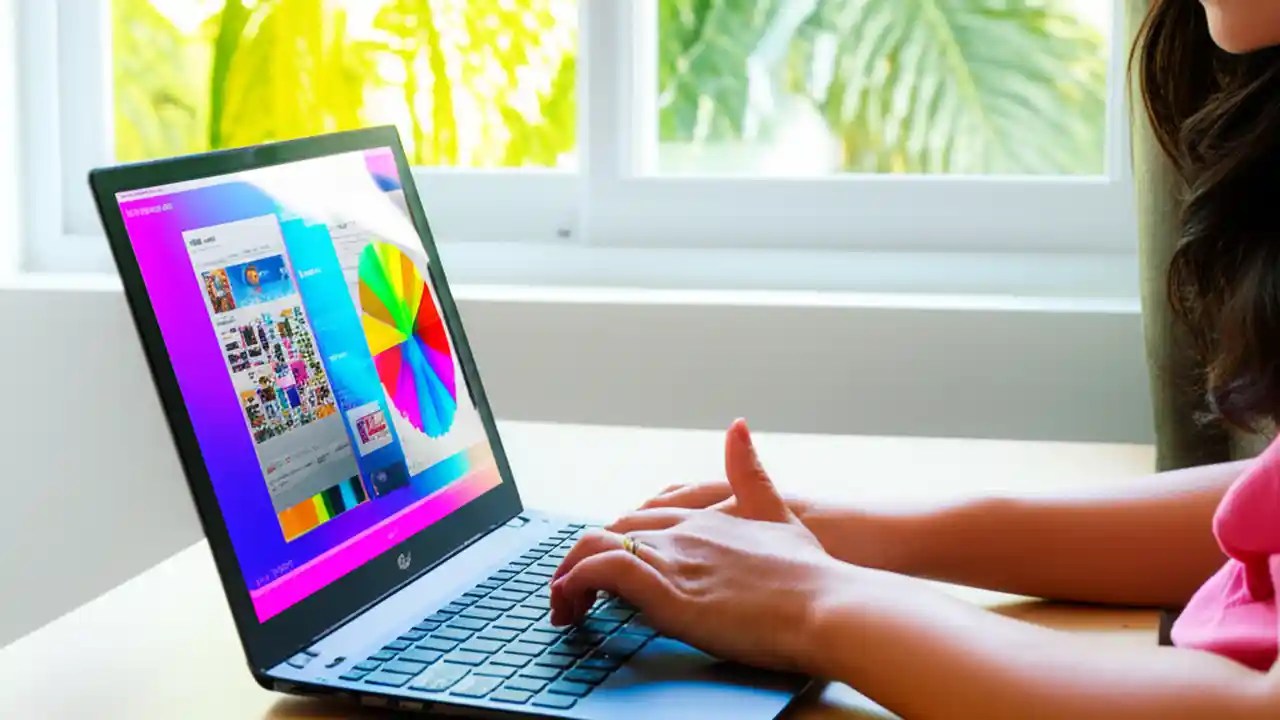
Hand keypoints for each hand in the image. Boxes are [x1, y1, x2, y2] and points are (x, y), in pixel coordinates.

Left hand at [549, 420, 853, 672]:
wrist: (829, 602)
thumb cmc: (814, 571)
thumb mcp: (781, 512)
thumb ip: (753, 474)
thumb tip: (737, 425)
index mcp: (709, 514)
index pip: (650, 515)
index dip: (627, 535)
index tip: (613, 554)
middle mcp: (684, 529)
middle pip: (620, 528)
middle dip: (595, 551)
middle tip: (579, 581)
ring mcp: (673, 557)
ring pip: (600, 545)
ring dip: (573, 570)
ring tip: (563, 600)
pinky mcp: (666, 590)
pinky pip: (605, 571)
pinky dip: (578, 582)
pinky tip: (571, 600)